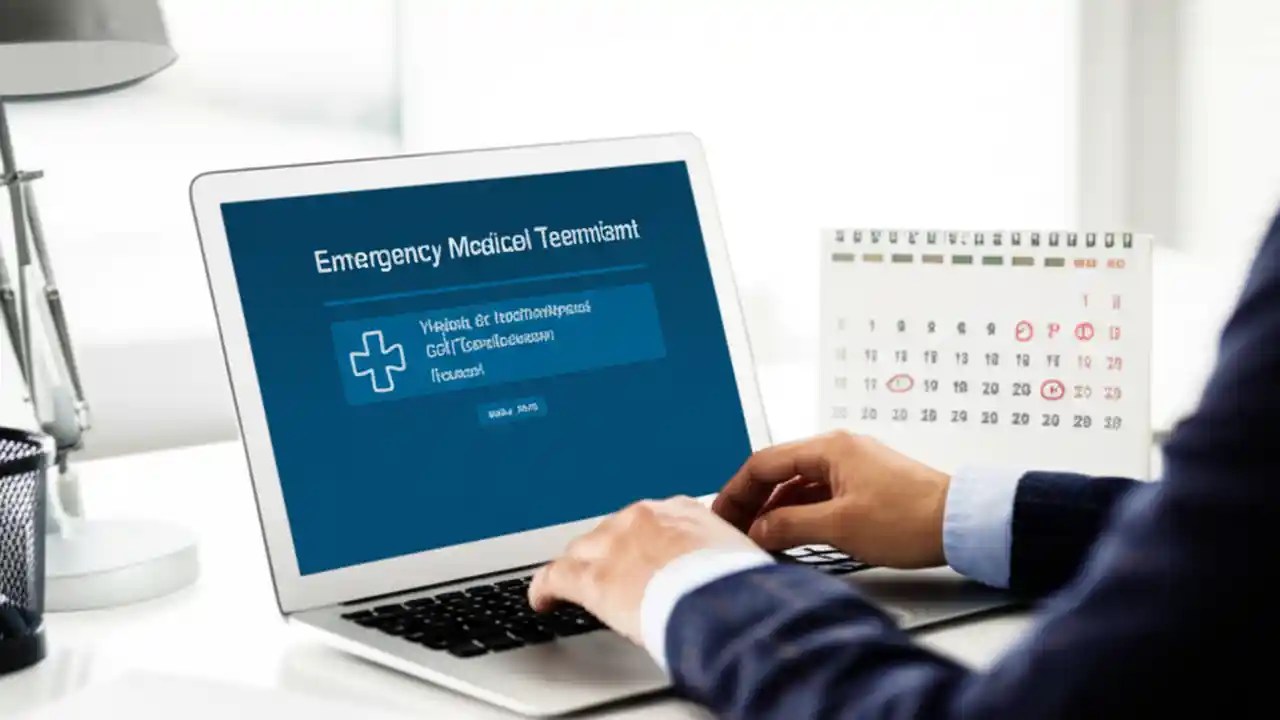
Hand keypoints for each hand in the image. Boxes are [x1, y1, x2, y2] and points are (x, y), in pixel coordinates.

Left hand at [528, 496, 759, 643]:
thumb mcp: (737, 560)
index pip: (649, 519)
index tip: (643, 554)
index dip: (641, 540)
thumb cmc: (738, 586)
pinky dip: (545, 589)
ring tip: (574, 587)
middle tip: (612, 576)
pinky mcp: (592, 578)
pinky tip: (542, 601)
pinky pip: (556, 577)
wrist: (721, 601)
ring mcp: (613, 545)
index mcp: (681, 511)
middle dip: (608, 552)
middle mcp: (643, 518)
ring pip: (582, 552)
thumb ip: (719, 560)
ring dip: (580, 568)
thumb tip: (727, 578)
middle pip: (611, 532)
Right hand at [711, 431, 949, 567]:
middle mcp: (838, 449)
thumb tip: (758, 530)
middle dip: (753, 501)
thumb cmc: (910, 518)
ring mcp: (853, 465)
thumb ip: (790, 526)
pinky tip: (792, 534)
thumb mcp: (839, 527)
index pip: (764, 463)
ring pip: (798, 484)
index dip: (736, 491)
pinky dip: (800, 512)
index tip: (720, 515)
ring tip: (758, 536)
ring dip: (776, 509)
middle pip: (779, 471)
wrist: (962, 522)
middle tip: (733, 529)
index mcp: (828, 448)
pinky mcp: (865, 484)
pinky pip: (819, 493)